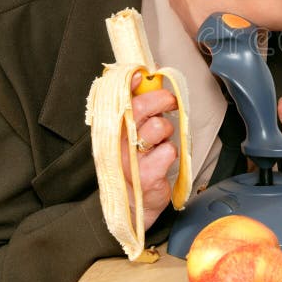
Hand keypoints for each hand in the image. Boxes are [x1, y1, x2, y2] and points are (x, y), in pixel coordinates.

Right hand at [120, 71, 177, 229]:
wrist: (133, 205)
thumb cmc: (135, 164)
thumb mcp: (130, 135)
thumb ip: (137, 107)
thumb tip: (144, 76)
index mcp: (110, 130)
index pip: (116, 100)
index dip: (129, 83)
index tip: (144, 75)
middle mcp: (116, 143)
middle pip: (139, 108)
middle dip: (160, 99)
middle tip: (171, 101)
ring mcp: (130, 161)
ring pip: (158, 127)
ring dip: (167, 131)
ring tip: (160, 142)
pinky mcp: (146, 177)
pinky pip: (169, 151)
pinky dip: (171, 152)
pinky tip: (162, 161)